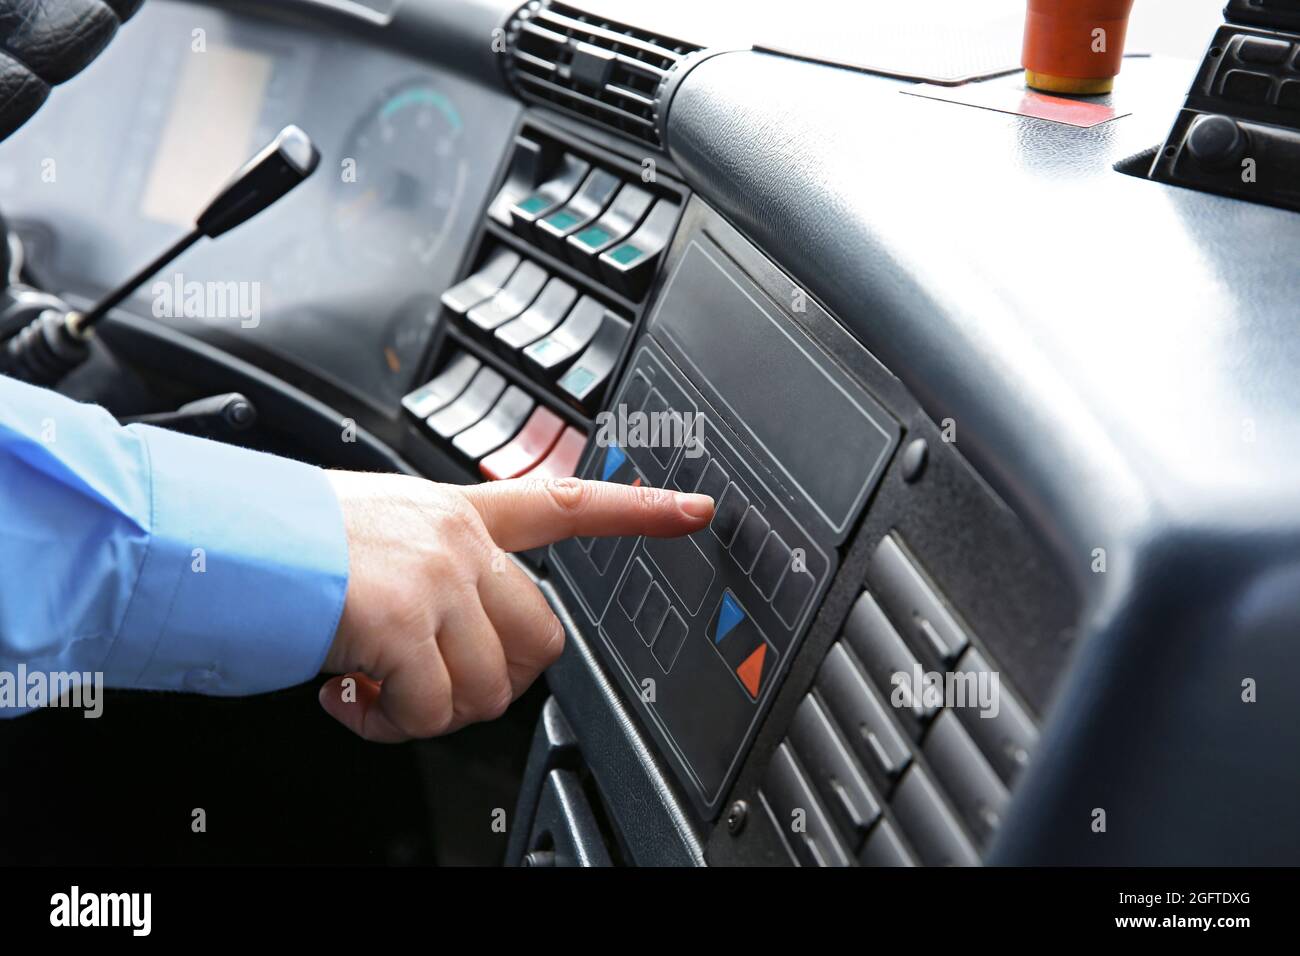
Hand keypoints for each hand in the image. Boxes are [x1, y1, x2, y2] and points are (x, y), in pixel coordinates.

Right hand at [318, 471, 713, 740]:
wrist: (211, 539)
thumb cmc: (280, 542)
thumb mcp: (373, 528)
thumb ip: (432, 566)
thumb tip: (451, 634)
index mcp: (454, 511)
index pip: (564, 502)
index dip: (636, 511)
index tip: (692, 511)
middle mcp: (457, 539)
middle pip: (541, 637)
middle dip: (494, 680)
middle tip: (430, 683)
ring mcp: (437, 578)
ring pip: (488, 686)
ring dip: (430, 709)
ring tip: (372, 689)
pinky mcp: (405, 620)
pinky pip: (433, 711)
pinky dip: (390, 723)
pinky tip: (348, 696)